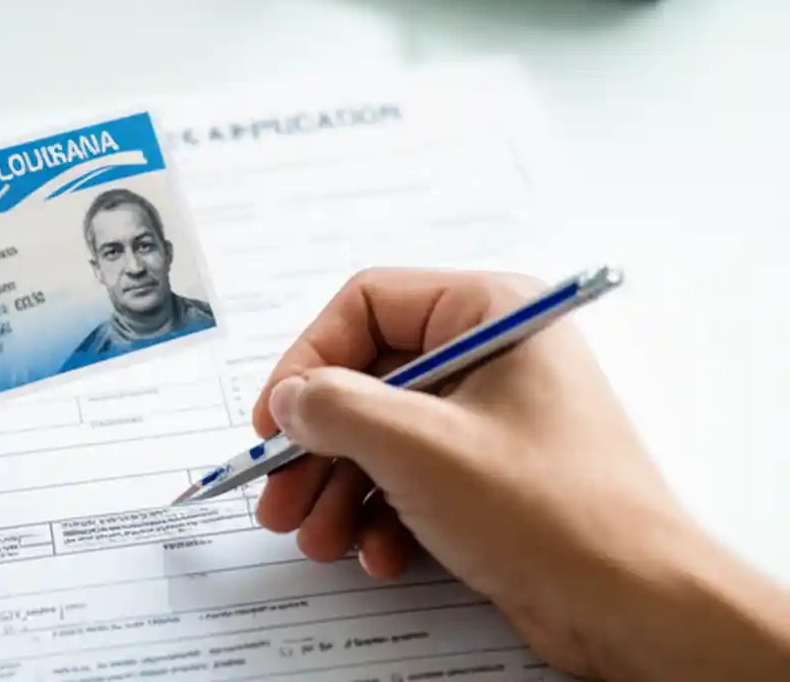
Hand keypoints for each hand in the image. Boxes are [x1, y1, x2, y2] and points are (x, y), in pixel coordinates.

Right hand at [251, 269, 789, 680]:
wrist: (635, 606)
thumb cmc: (552, 512)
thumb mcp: (420, 448)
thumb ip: (336, 409)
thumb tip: (291, 398)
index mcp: (490, 313)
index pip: (367, 305)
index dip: (309, 359)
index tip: (276, 418)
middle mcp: (491, 355)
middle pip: (368, 379)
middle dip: (318, 445)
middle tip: (278, 495)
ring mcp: (491, 417)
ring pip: (383, 435)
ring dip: (341, 489)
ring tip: (318, 538)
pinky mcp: (490, 474)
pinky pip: (413, 477)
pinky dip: (384, 514)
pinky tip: (377, 554)